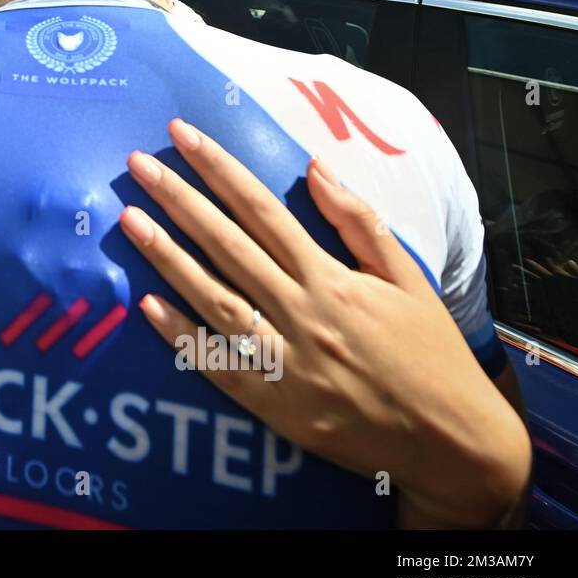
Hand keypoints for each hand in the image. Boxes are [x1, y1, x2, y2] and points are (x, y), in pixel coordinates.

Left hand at [118, 119, 530, 528]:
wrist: (448, 442)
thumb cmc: (429, 353)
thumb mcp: (408, 278)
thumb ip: (360, 222)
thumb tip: (315, 166)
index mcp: (332, 278)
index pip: (262, 209)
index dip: (219, 168)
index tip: (183, 136)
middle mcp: (300, 312)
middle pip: (227, 245)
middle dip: (179, 199)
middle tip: (136, 164)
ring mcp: (281, 359)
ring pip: (212, 297)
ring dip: (166, 256)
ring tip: (129, 219)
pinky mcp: (270, 403)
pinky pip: (215, 363)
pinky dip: (179, 334)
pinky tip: (144, 304)